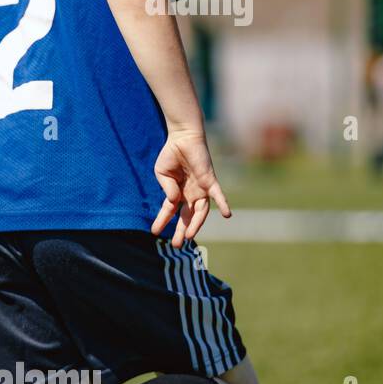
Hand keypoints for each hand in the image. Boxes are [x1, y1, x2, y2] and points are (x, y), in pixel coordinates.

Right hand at [151, 130, 231, 247]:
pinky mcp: (209, 181)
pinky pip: (218, 194)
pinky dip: (223, 204)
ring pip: (200, 211)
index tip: (155, 233)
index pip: (170, 211)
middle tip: (176, 245)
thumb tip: (173, 201)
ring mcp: (201, 189)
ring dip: (196, 224)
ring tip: (189, 236)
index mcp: (178, 193)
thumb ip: (167, 189)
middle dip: (182, 231)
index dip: (162, 221)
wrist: (182, 138)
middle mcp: (191, 194)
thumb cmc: (171, 154)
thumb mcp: (162, 174)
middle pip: (187, 216)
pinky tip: (227, 215)